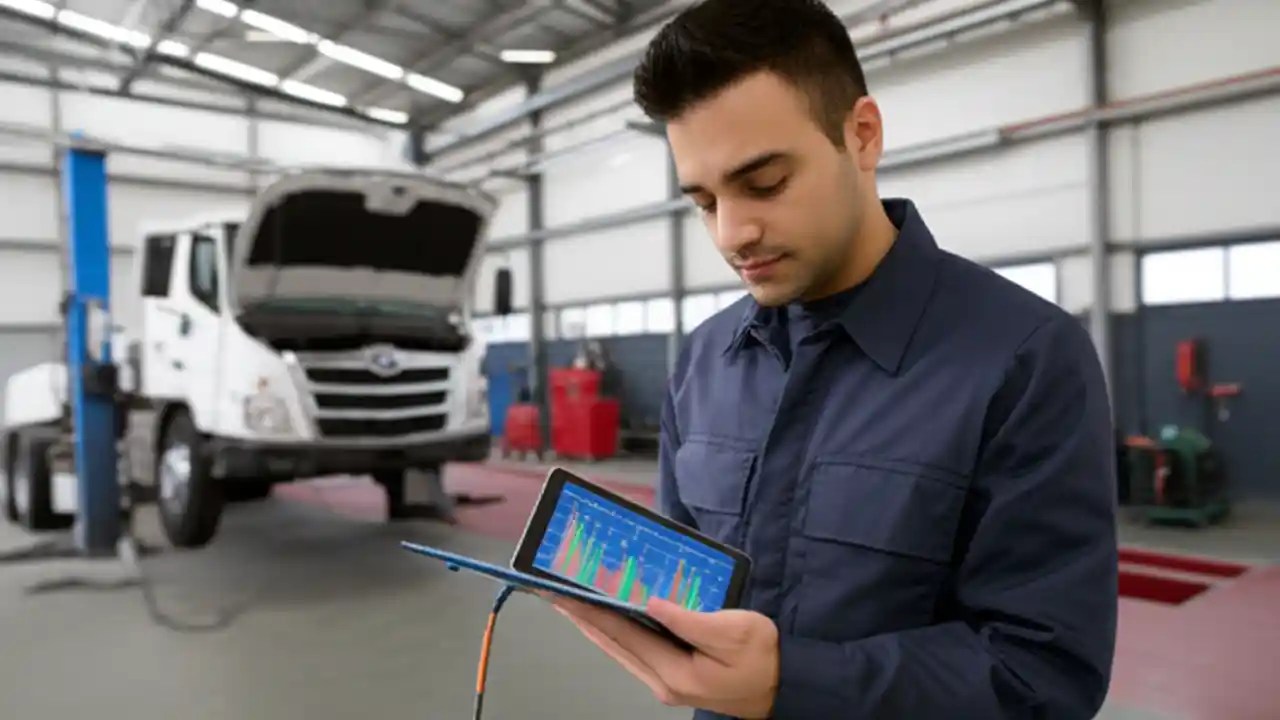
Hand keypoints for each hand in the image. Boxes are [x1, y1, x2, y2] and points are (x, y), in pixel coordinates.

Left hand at [549, 595, 779, 718]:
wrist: (784, 687)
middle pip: (613, 644)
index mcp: (673, 671)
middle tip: (555, 592)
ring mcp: (666, 683)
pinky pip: (634, 652)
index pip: (621, 633)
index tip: (562, 592)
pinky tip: (609, 618)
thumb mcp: (735, 631)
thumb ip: (690, 619)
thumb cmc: (764, 657)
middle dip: (583, 617)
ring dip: (596, 625)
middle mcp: (662, 681)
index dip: (590, 611)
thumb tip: (652, 603)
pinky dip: (616, 633)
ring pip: (620, 650)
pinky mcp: (673, 678)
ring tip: (573, 602)